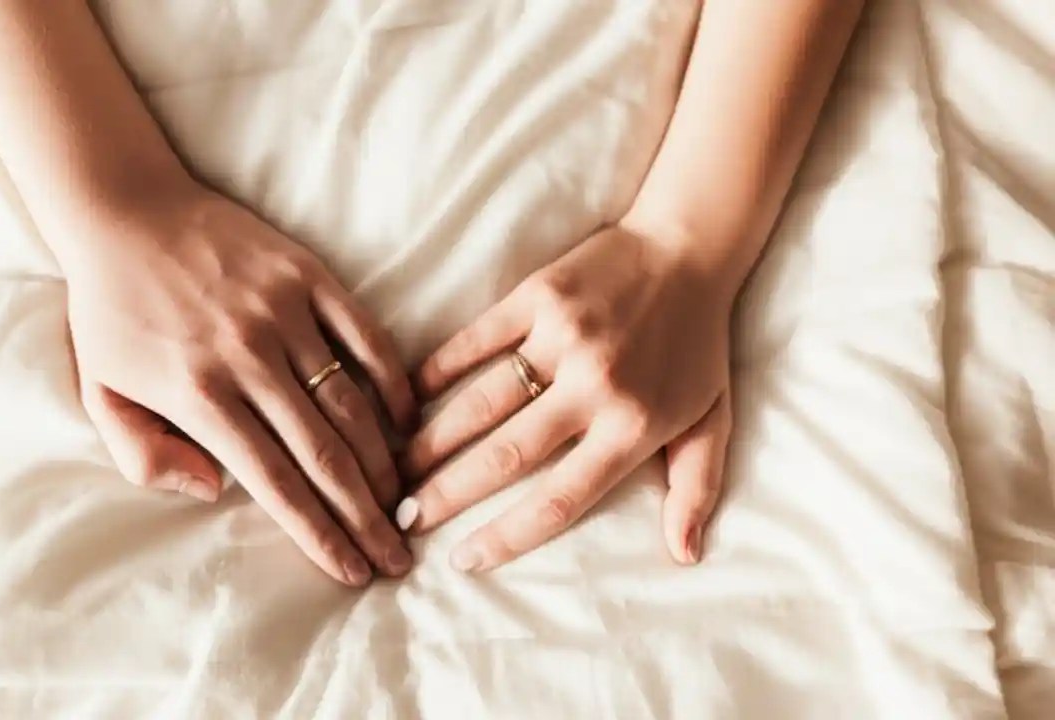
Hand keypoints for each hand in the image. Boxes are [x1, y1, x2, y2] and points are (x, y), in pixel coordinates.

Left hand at [64, 186, 416, 586]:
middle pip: (324, 453)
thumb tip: (214, 489)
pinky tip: (408, 418)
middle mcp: (247, 357)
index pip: (274, 481)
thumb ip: (146, 455)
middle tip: (397, 555)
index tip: (352, 570)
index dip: (318, 533)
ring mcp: (283, 313)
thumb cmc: (111, 310)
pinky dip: (392, 381)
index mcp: (198, 393)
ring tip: (403, 499)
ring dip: (383, 460)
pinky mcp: (306, 275)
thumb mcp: (100, 393)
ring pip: (351, 402)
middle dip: (366, 515)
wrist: (124, 210)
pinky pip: (365, 336)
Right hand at [398, 225, 733, 570]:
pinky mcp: (537, 295)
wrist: (689, 247)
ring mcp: (561, 337)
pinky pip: (475, 339)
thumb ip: (696, 489)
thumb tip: (684, 556)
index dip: (507, 535)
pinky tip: (408, 399)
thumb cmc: (698, 345)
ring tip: (398, 469)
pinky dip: (437, 370)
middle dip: (448, 493)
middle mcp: (593, 385)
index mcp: (633, 426)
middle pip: (506, 456)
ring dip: (433, 440)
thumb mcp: (712, 421)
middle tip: (406, 518)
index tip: (463, 560)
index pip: (560, 499)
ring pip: (480, 401)